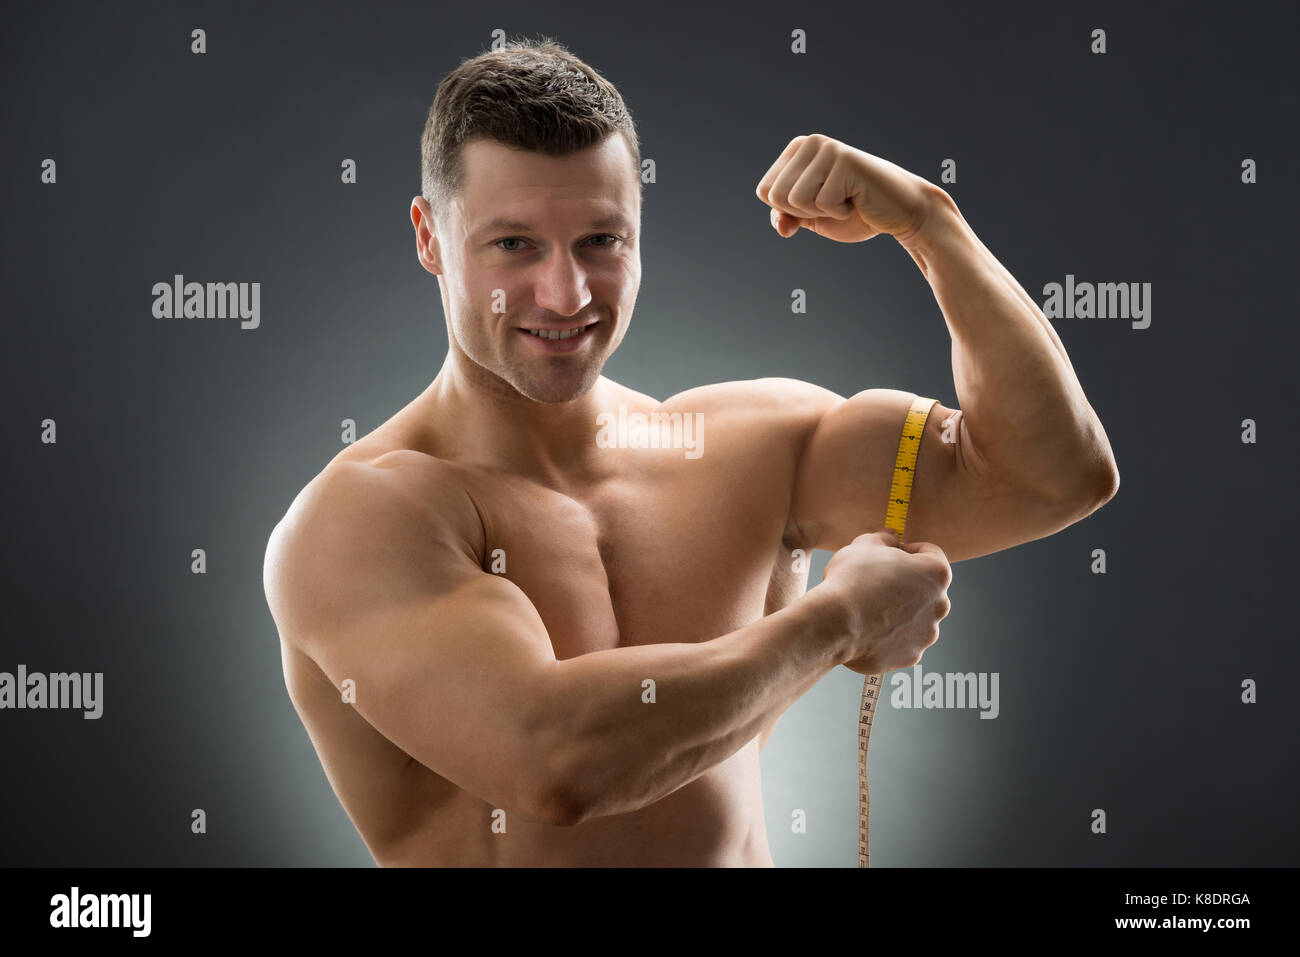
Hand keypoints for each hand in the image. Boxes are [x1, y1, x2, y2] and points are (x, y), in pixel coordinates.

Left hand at [755, 134, 935, 243]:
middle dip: (803, 212)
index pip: (764, 191)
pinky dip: (840, 212)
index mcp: (796, 151)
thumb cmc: (855, 213)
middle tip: (833, 202)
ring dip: (822, 211)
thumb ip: (787, 217)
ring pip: (795, 199)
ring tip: (845, 199)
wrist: (899, 213)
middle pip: (776, 196)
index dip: (788, 210)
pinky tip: (857, 199)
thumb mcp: (811, 218)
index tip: (817, 203)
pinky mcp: (845, 161)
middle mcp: (809, 142)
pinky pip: (822, 203)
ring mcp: (827, 148)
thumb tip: (781, 226)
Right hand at [819, 529, 951, 674]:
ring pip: (914, 617)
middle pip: (925, 588)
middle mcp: (939, 605)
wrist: (834, 624)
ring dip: (897, 611)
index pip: (930, 553)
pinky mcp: (909, 656)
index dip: (908, 550)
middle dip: (905, 584)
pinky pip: (901, 641)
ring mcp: (926, 634)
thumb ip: (885, 538)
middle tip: (874, 582)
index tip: (890, 554)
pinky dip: (888, 635)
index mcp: (936, 574)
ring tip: (866, 608)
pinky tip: (865, 628)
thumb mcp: (865, 544)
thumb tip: (891, 539)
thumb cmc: (852, 580)